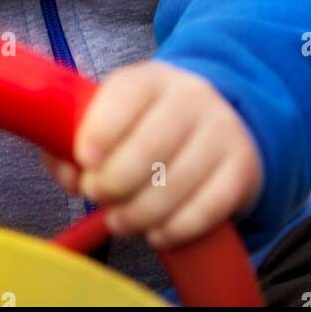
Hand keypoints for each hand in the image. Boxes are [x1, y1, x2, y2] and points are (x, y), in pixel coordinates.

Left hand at [40, 60, 263, 249]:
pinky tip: (157, 232)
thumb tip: (68, 173)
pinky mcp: (243, 167)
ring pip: (177, 182)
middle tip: (97, 195)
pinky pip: (208, 207)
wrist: (218, 123)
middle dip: (115, 179)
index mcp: (152, 78)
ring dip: (140, 213)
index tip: (83, 160)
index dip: (102, 128)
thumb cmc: (148, 126)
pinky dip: (177, 228)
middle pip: (151, 143)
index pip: (127, 93)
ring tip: (119, 221)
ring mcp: (222, 130)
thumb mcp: (113, 118)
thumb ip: (75, 142)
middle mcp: (192, 97)